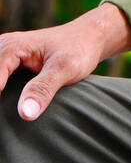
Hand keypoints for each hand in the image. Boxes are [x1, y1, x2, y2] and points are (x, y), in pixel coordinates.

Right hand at [0, 3, 130, 120]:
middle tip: (5, 126)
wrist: (89, 37)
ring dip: (0, 97)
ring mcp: (4, 56)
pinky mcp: (8, 65)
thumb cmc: (79, 49)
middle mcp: (4, 48)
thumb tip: (25, 114)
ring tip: (6, 123)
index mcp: (13, 47)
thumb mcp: (65, 68)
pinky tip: (6, 109)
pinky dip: (1, 90)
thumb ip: (44, 89)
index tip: (2, 121)